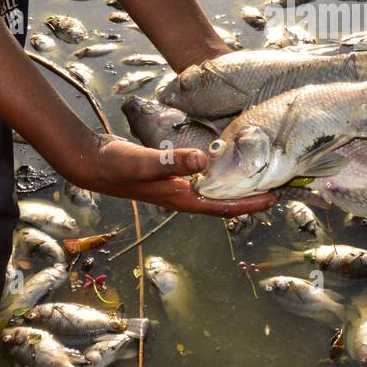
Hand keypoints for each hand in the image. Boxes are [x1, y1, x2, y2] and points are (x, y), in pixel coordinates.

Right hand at [82, 135, 275, 215]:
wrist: (92, 162)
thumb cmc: (117, 166)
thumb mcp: (146, 163)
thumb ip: (174, 162)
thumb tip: (205, 159)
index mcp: (180, 199)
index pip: (221, 207)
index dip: (248, 205)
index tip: (273, 199)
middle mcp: (180, 197)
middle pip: (222, 203)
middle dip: (248, 198)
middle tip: (275, 187)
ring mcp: (175, 188)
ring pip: (212, 192)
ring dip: (234, 188)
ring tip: (257, 177)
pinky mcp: (170, 176)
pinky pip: (201, 180)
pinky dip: (216, 175)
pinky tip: (222, 164)